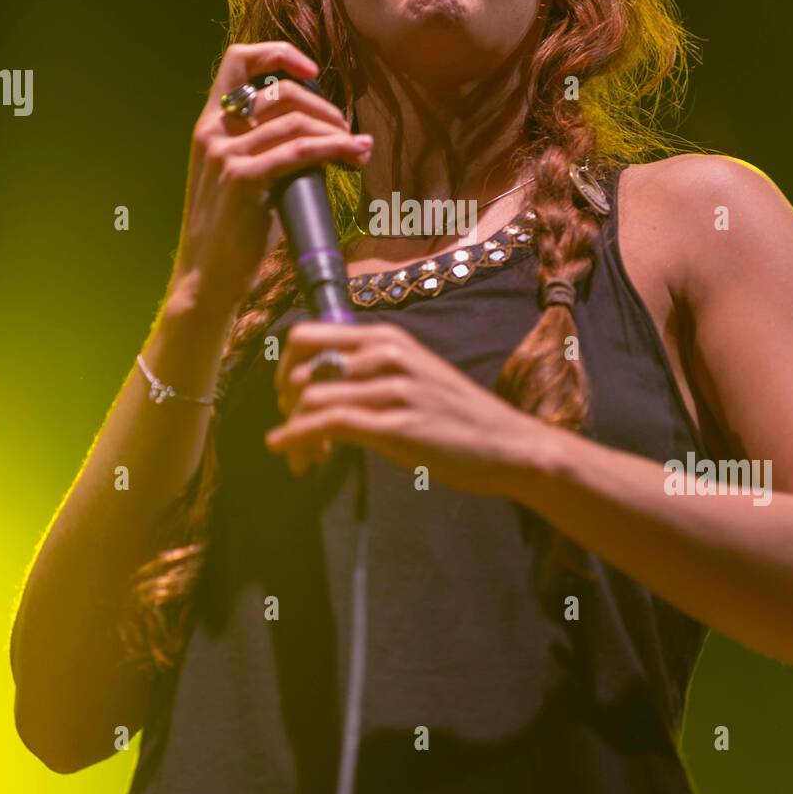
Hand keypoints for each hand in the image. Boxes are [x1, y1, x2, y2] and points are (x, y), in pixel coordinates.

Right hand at [167, 41, 372, 313]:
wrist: (208, 278)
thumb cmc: (234, 234)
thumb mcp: (245, 179)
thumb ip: (269, 149)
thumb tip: (323, 134)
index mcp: (209, 126)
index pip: (236, 62)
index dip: (277, 55)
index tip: (311, 71)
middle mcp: (212, 132)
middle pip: (280, 92)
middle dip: (324, 107)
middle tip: (348, 130)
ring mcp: (225, 155)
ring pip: (295, 122)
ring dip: (336, 131)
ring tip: (358, 148)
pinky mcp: (242, 179)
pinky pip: (299, 151)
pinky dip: (333, 148)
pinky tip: (354, 153)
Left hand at [265, 319, 549, 496]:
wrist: (507, 444)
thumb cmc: (456, 414)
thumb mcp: (412, 373)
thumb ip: (371, 369)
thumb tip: (318, 383)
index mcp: (387, 338)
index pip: (308, 335)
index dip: (285, 367)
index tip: (287, 397)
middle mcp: (387, 354)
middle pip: (302, 368)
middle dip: (286, 403)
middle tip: (294, 432)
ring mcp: (393, 389)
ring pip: (312, 398)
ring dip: (294, 430)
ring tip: (303, 458)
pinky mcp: (397, 425)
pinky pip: (330, 424)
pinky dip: (300, 439)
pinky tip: (293, 455)